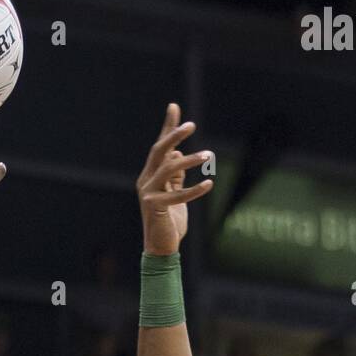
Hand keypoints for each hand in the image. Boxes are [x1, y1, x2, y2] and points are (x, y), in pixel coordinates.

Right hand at [137, 102, 212, 255]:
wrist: (160, 248)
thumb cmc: (169, 221)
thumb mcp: (174, 193)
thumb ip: (175, 176)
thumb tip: (179, 154)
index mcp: (149, 175)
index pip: (160, 147)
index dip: (167, 127)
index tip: (174, 106)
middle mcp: (145, 181)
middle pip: (159, 151)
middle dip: (174, 135)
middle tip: (192, 125)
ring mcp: (147, 193)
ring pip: (168, 168)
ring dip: (190, 160)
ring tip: (209, 156)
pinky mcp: (154, 207)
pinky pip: (177, 194)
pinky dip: (194, 189)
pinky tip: (209, 183)